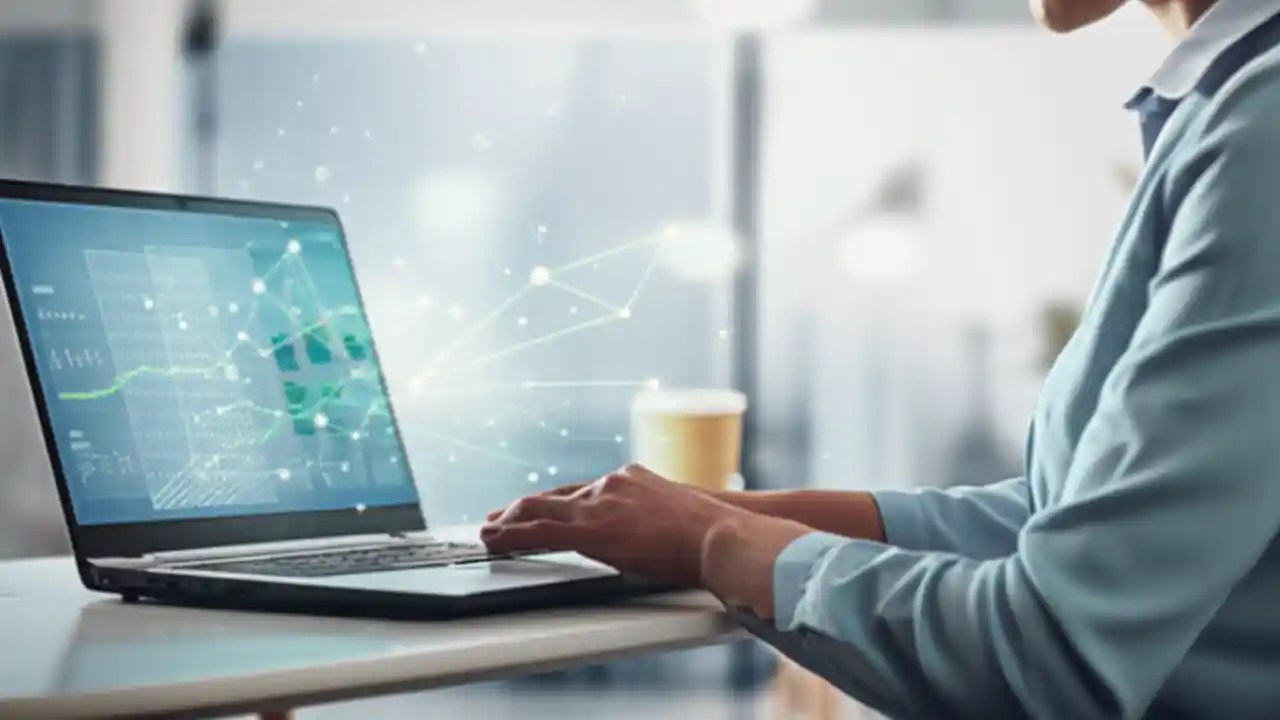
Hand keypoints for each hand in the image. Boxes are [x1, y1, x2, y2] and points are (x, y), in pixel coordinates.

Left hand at [482, 464, 811, 614]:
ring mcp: (598, 503)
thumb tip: (656, 537)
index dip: (555, 500)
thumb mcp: (678, 515)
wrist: (720, 532)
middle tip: (498, 518)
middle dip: (523, 508)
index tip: (537, 506)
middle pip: (556, 496)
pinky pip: (541, 530)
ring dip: (510, 522)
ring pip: (540, 510)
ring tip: (488, 532)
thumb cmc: (712, 531)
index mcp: (630, 479)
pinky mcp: (591, 528)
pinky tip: (495, 541)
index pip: (582, 489)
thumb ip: (655, 519)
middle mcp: (609, 485)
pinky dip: (512, 535)